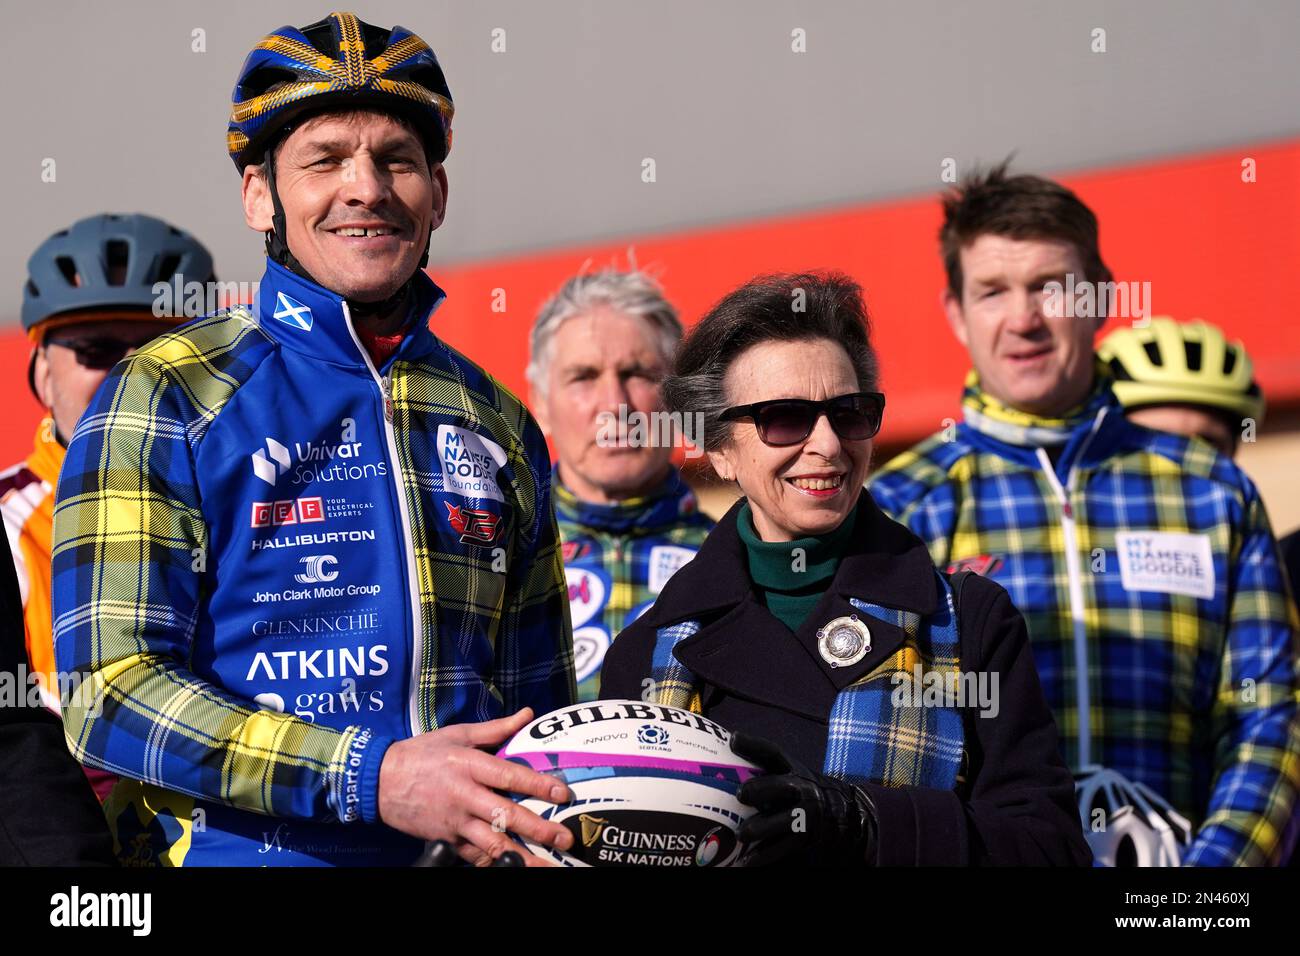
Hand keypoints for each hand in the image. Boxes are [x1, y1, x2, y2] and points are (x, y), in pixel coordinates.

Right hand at [379, 708, 572, 866]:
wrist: (380, 780)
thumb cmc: (421, 754)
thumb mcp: (458, 734)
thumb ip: (496, 729)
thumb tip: (528, 715)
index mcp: (469, 766)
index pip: (509, 776)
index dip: (538, 785)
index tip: (562, 793)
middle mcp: (465, 796)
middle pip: (506, 815)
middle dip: (539, 829)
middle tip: (565, 838)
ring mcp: (456, 822)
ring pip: (493, 843)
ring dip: (522, 856)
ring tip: (547, 865)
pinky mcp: (446, 840)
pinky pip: (474, 856)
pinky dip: (494, 863)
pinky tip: (513, 868)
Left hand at [732, 733, 877, 865]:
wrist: (841, 816)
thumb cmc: (800, 791)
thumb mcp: (789, 773)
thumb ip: (762, 763)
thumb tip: (727, 744)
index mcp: (792, 770)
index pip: (772, 753)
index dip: (753, 744)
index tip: (734, 739)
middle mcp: (801, 789)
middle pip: (779, 787)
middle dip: (760, 789)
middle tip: (741, 793)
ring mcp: (805, 816)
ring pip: (781, 821)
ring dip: (760, 828)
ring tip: (741, 833)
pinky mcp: (805, 840)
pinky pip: (781, 849)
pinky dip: (762, 857)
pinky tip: (745, 862)